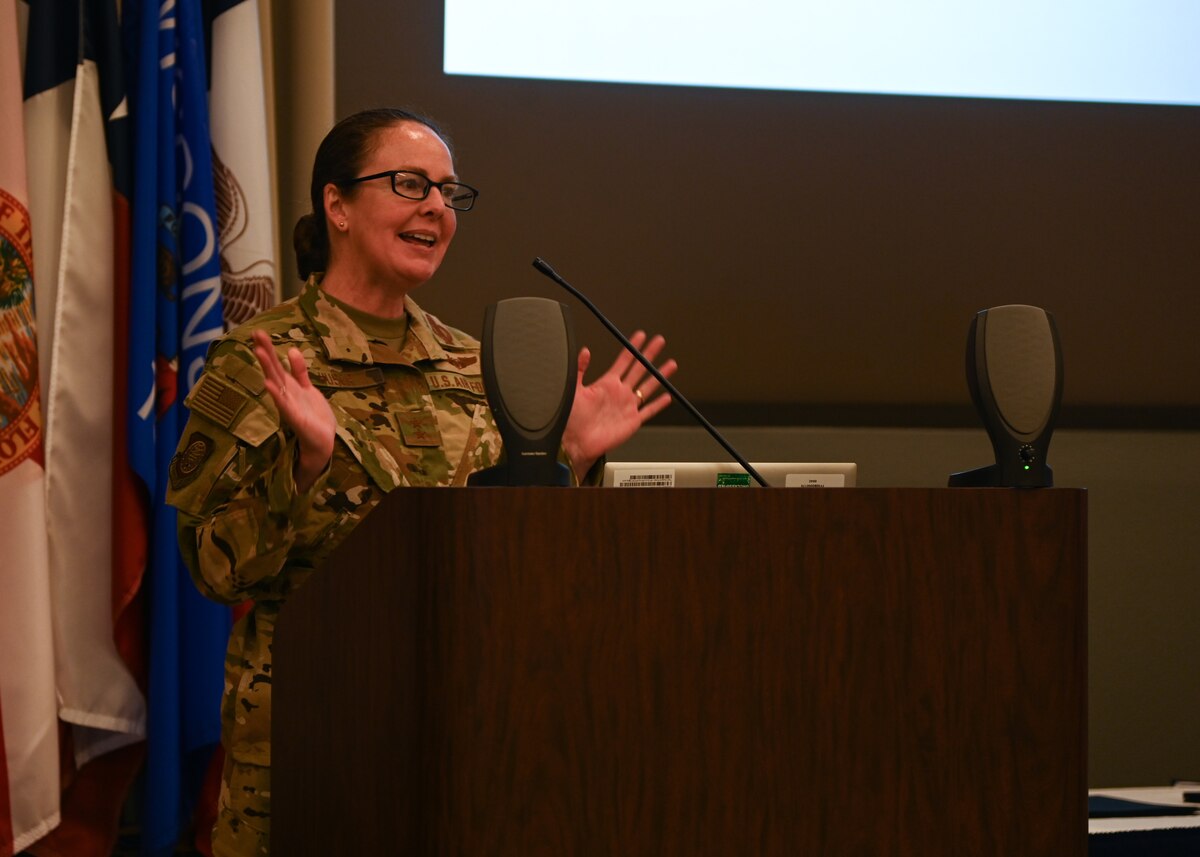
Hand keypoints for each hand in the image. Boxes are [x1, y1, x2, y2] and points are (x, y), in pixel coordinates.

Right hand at [252, 329, 335, 490]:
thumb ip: (299, 371)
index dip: (268, 349)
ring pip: (277, 384)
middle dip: (265, 353)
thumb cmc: (313, 415)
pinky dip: (277, 395)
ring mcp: (289, 405)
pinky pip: (285, 405)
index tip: (258, 332)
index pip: (276, 364)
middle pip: (274, 370)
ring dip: (268, 369)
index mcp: (289, 386)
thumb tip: (291, 350)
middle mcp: (286, 394)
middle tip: (255, 334)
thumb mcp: (307, 388)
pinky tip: (268, 385)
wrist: (322, 440)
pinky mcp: (295, 418)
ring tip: (258, 352)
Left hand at [561, 331, 676, 480]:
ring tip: (671, 364)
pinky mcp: (632, 421)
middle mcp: (619, 393)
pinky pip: (649, 411)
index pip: (624, 361)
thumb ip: (579, 369)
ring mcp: (627, 406)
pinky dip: (658, 404)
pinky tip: (667, 396)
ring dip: (659, 375)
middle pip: (639, 369)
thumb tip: (584, 350)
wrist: (575, 442)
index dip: (633, 347)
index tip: (641, 336)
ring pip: (648, 387)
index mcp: (606, 384)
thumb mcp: (573, 389)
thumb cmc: (571, 419)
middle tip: (659, 341)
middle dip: (650, 354)